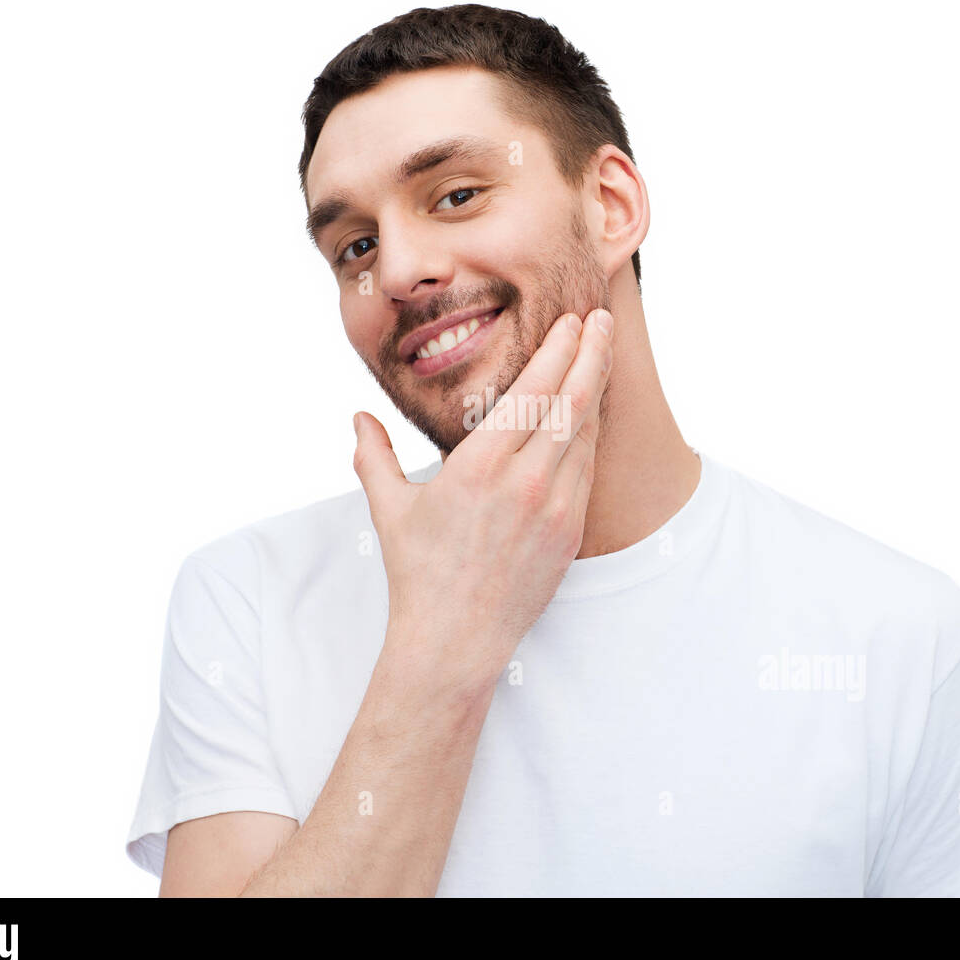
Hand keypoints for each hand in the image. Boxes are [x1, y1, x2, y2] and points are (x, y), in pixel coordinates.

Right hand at [352, 308, 613, 697]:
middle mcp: (526, 482)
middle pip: (573, 401)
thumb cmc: (419, 574)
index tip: (570, 320)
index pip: (534, 391)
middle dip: (592, 353)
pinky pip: (588, 470)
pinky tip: (590, 412)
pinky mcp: (571, 532)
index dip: (558, 349)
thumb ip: (373, 457)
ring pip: (586, 433)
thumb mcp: (390, 509)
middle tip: (602, 318)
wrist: (455, 641)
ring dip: (596, 388)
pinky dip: (591, 434)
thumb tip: (358, 419)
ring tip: (601, 354)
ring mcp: (555, 508)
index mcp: (481, 466)